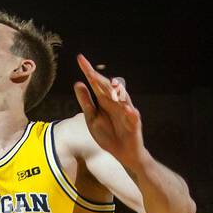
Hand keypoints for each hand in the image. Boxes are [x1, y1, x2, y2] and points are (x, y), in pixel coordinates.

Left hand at [73, 54, 145, 171]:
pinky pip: (133, 117)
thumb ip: (86, 102)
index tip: (80, 59)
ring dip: (119, 91)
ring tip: (112, 83)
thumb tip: (78, 83)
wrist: (123, 153)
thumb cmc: (108, 135)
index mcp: (104, 101)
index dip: (88, 71)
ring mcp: (126, 112)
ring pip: (123, 99)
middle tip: (91, 72)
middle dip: (101, 80)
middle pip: (108, 88)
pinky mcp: (134, 124)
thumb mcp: (92, 119)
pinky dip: (131, 113)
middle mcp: (116, 103)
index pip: (96, 83)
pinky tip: (128, 109)